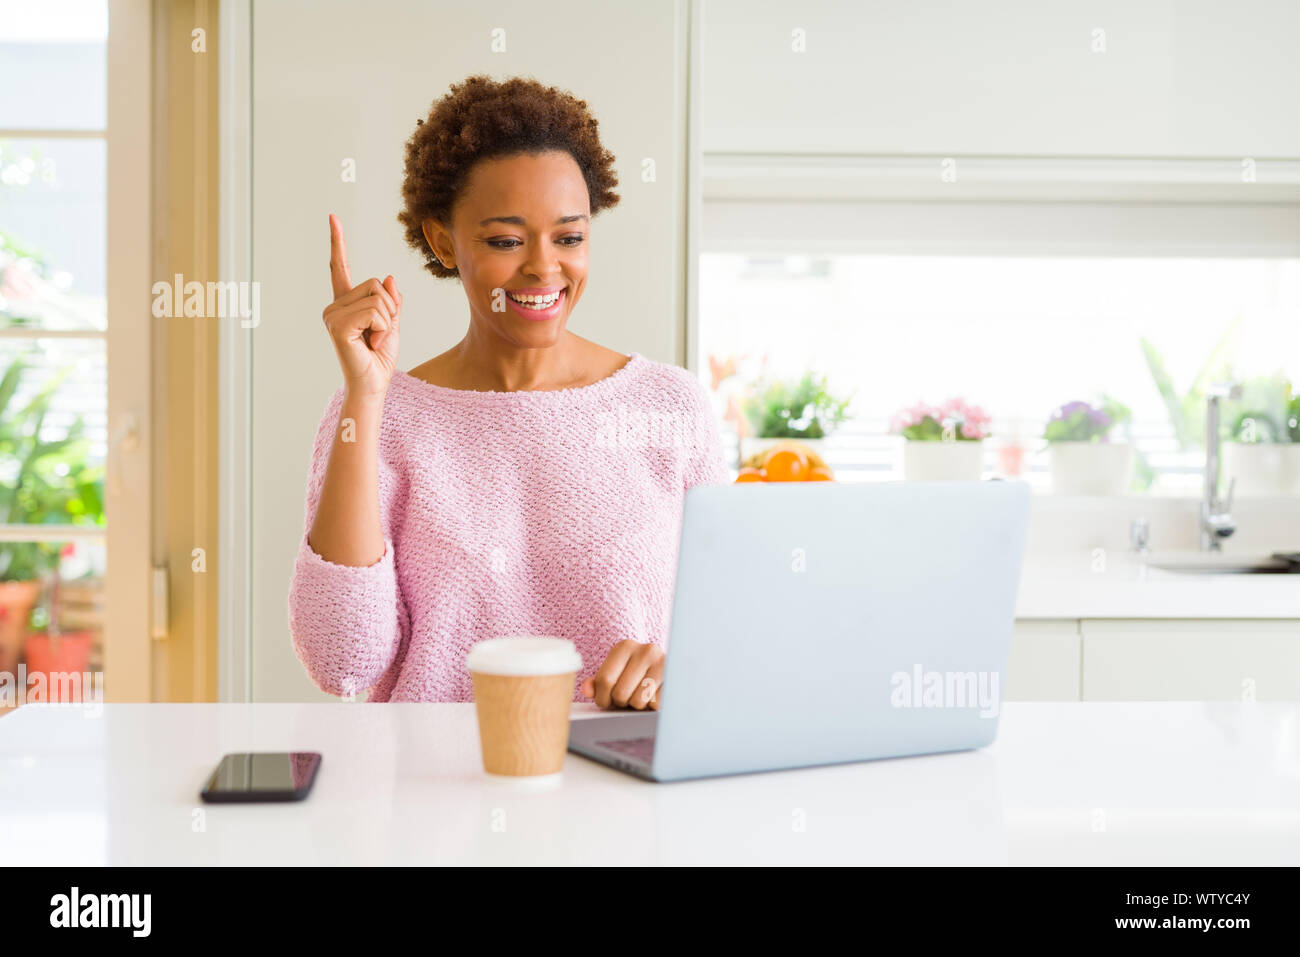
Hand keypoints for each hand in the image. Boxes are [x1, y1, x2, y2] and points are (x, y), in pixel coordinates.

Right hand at [323, 213, 401, 397]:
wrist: (373, 384)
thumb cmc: (380, 357)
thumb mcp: (392, 324)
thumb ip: (391, 300)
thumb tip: (389, 277)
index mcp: (346, 303)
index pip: (340, 267)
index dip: (338, 242)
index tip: (332, 217)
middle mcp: (334, 306)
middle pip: (376, 283)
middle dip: (389, 309)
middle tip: (379, 334)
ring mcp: (332, 315)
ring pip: (378, 298)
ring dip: (387, 322)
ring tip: (374, 341)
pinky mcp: (337, 326)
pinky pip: (375, 312)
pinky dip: (383, 329)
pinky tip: (371, 344)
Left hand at [580, 640, 663, 710]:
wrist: (669, 670)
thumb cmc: (635, 675)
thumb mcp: (615, 674)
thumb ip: (597, 682)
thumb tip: (586, 689)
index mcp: (625, 646)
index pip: (605, 679)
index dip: (602, 698)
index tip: (606, 701)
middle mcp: (645, 650)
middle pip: (620, 693)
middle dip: (620, 703)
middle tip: (626, 697)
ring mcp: (663, 663)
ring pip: (638, 702)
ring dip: (636, 706)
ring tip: (640, 696)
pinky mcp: (676, 679)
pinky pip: (655, 705)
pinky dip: (651, 707)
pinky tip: (654, 696)